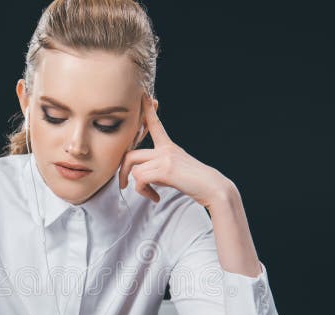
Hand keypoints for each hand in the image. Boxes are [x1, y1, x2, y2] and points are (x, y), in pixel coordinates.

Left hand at [119, 94, 236, 207]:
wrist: (212, 187)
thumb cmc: (195, 182)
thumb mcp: (176, 169)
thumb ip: (159, 167)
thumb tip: (141, 175)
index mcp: (169, 147)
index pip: (155, 125)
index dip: (148, 111)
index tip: (144, 96)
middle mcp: (165, 149)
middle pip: (131, 154)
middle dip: (122, 171)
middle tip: (123, 184)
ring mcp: (165, 158)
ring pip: (134, 169)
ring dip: (137, 186)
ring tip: (149, 193)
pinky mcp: (165, 170)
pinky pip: (140, 179)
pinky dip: (144, 191)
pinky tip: (155, 197)